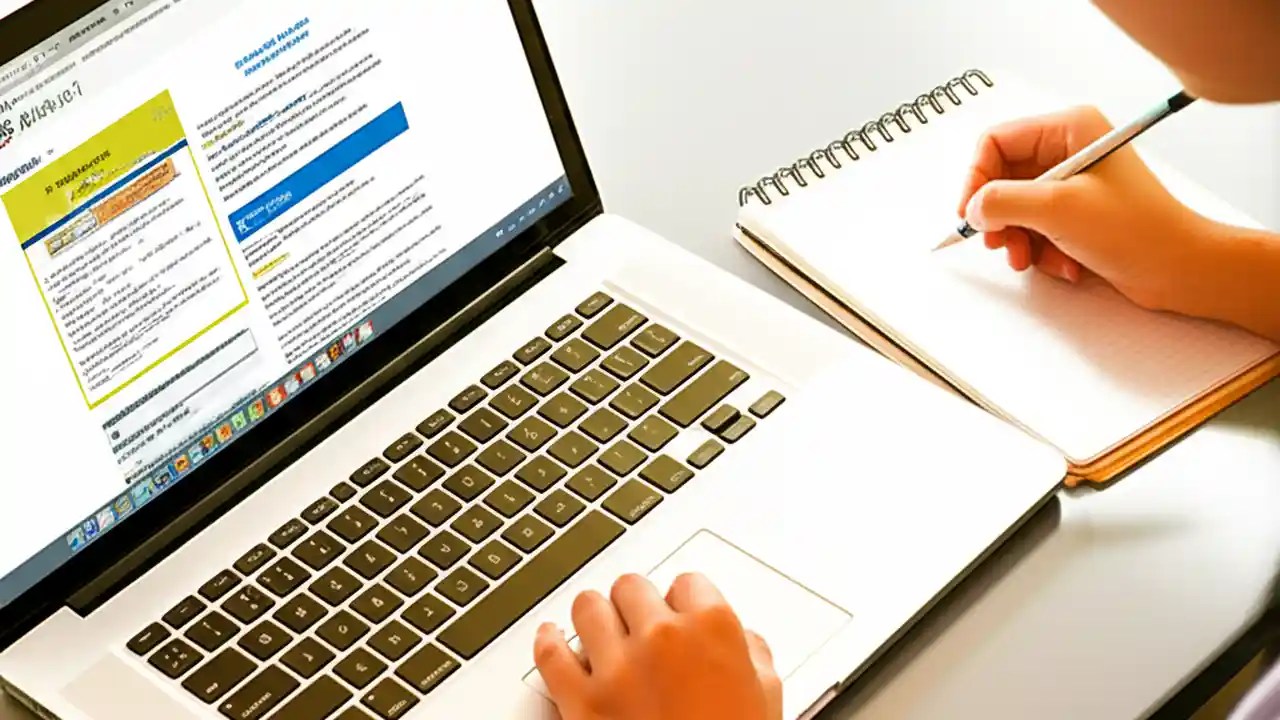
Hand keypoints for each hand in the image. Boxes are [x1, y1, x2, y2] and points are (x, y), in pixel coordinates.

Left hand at [533, 573, 781, 719]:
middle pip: (633, 587)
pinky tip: (551, 638)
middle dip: (638, 605)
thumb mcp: (768, 697)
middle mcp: (661, 638)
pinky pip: (549, 652)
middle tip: (641, 623)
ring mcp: (616, 667)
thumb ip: (751, 653)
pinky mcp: (579, 701)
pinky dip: (547, 641)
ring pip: (587, 606)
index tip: (679, 612)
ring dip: (595, 616)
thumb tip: (740, 639)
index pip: (688, 582)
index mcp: (712, 628)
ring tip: (600, 629)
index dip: (684, 601)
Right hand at [957, 105, 1213, 310]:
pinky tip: (1061, 263)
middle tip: (999, 243)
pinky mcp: (1076, 211)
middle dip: (1000, 216)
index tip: (971, 214)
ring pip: (1015, 207)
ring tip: (1030, 259)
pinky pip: (1035, 227)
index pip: (997, 142)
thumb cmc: (1138, 230)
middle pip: (1002, 177)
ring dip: (1019, 239)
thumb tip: (972, 207)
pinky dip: (1040, 249)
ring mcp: (1072, 181)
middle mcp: (1069, 148)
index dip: (977, 178)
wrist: (1179, 268)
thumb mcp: (1059, 210)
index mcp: (1070, 128)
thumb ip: (1004, 202)